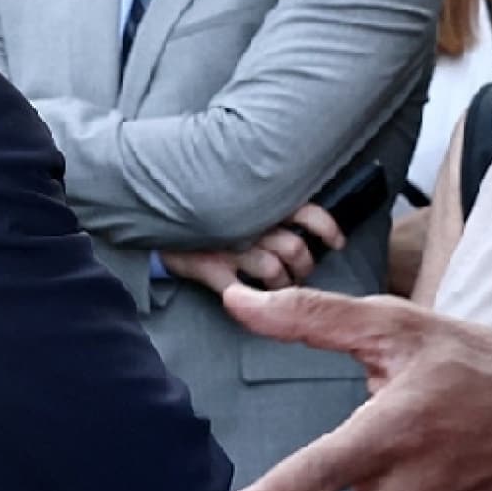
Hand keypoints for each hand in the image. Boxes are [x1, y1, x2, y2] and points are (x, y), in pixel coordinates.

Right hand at [162, 203, 346, 294]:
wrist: (155, 210)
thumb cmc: (204, 201)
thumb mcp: (239, 191)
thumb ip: (268, 198)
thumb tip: (301, 214)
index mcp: (262, 200)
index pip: (307, 212)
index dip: (326, 229)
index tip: (336, 242)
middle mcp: (250, 222)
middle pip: (295, 248)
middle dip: (303, 265)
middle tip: (300, 271)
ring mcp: (230, 245)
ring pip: (275, 270)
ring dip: (282, 284)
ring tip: (280, 286)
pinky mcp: (210, 267)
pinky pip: (241, 292)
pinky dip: (251, 300)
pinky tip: (253, 299)